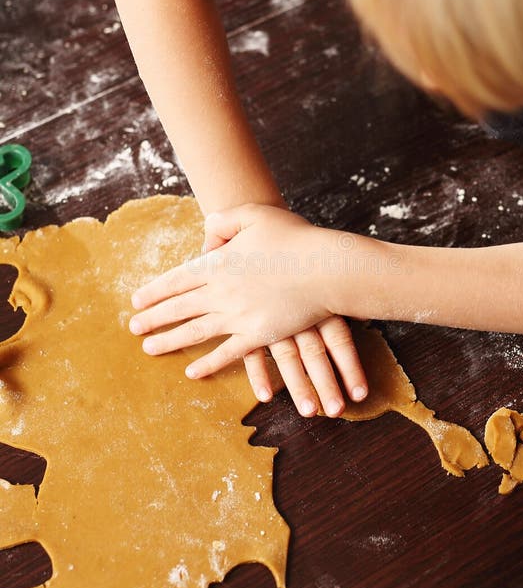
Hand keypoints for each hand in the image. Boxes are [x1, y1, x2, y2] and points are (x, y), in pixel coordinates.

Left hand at [129, 204, 368, 416]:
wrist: (325, 268)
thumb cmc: (294, 238)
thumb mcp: (254, 215)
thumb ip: (224, 222)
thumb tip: (205, 234)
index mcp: (219, 264)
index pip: (177, 279)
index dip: (155, 291)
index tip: (136, 301)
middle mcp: (222, 292)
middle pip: (179, 308)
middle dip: (153, 318)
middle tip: (132, 328)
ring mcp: (239, 316)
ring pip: (195, 332)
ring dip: (170, 341)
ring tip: (149, 349)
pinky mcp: (259, 335)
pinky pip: (228, 353)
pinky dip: (209, 364)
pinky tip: (193, 372)